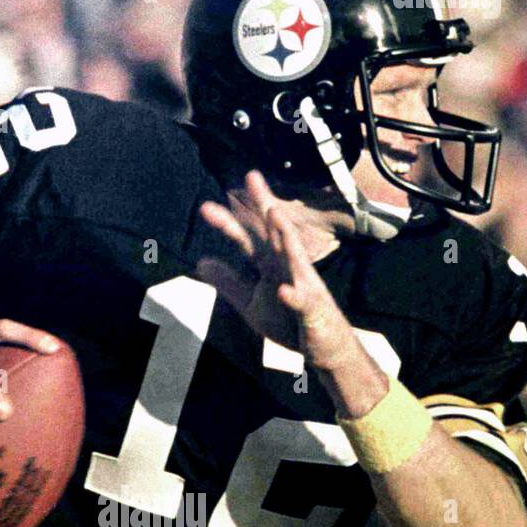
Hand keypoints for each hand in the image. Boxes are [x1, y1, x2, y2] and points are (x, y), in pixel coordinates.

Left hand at [197, 170, 357, 368]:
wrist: (325, 349)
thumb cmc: (290, 323)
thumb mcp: (252, 304)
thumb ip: (229, 282)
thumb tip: (201, 262)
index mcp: (272, 266)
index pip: (248, 240)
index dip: (229, 223)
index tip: (207, 206)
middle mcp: (288, 268)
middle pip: (273, 235)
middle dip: (263, 207)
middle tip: (251, 177)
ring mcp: (304, 286)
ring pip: (294, 257)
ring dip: (284, 236)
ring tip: (274, 213)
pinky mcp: (313, 310)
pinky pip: (302, 302)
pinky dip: (293, 296)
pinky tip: (283, 291)